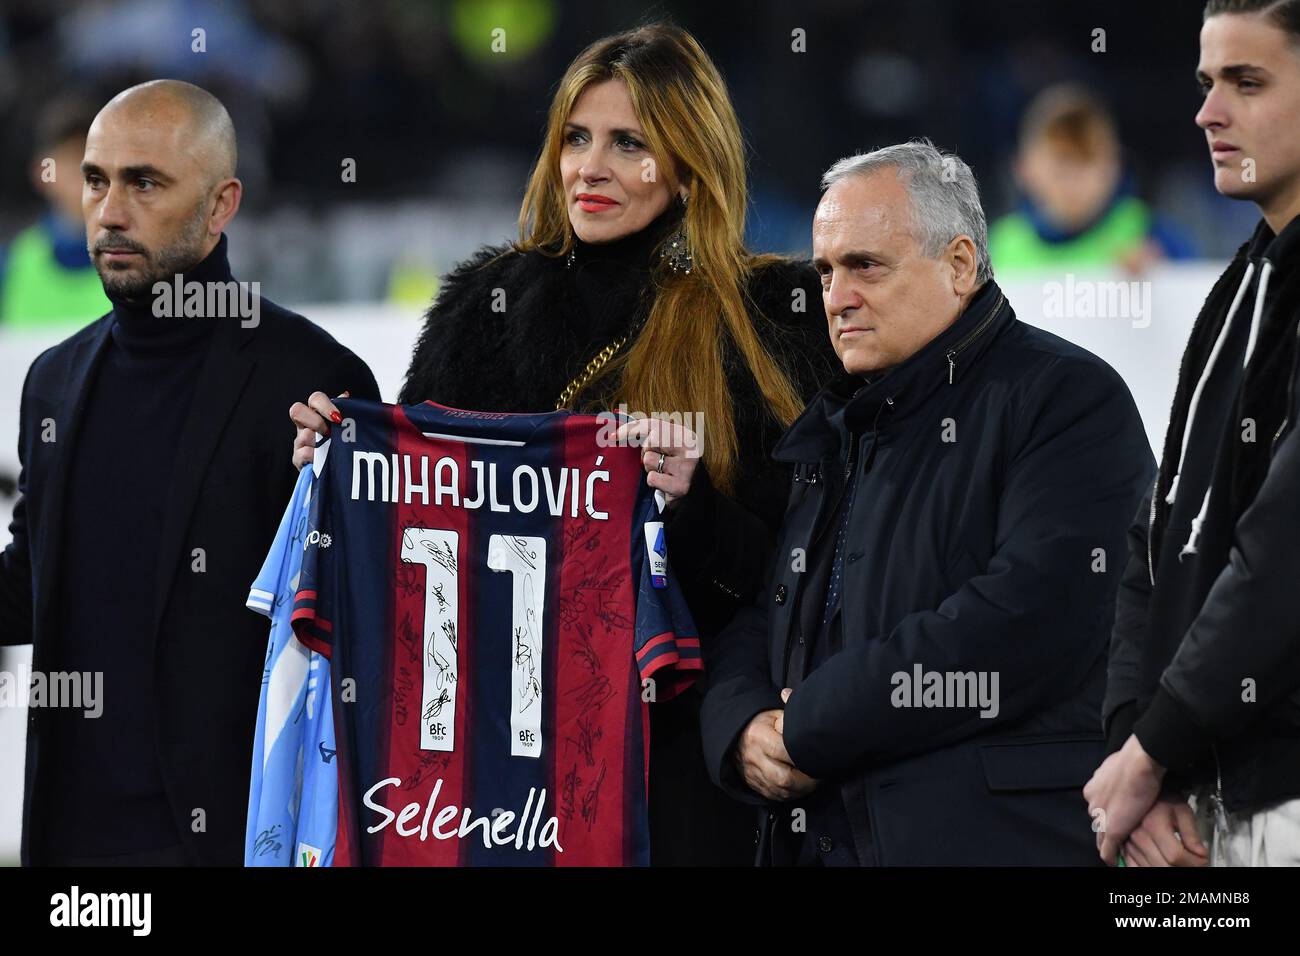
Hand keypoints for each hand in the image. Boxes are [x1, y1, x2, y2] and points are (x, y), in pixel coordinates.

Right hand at [289, 390, 347, 469]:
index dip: (325, 405)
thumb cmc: (342, 445)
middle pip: (297, 410)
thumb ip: (345, 413)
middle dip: (315, 421)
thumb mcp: (347, 428)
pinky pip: (303, 454)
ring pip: (303, 435)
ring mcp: (300, 441)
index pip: (315, 399)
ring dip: (320, 443)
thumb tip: (345, 395)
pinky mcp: (298, 459)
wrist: (337, 469)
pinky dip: (315, 457)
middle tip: (329, 433)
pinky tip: (324, 461)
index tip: (339, 417)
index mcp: (318, 414)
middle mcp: (306, 424)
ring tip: (332, 451)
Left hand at [613, 417, 700, 508]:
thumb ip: (644, 429)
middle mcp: (689, 448)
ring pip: (649, 460)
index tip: (612, 437)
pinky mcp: (681, 486)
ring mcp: (687, 467)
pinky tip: (664, 484)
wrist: (693, 494)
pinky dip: (653, 483)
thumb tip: (619, 414)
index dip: (630, 429)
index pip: (652, 424)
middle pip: (650, 440)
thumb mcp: (662, 444)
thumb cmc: (671, 465)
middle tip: (656, 459)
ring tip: (661, 472)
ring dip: (650, 469)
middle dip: (646, 452)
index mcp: (684, 434)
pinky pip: (652, 479)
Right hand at [734, 707, 817, 801]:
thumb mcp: (775, 715)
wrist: (737, 733)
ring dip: (801, 790)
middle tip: (820, 776)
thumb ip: (791, 722)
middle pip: (783, 778)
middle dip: (806, 782)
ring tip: (813, 782)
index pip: (785, 751)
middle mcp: (753, 757)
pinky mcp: (753, 784)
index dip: (805, 758)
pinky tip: (800, 788)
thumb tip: (809, 731)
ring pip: (781, 791)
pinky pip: (775, 796)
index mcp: (759, 735)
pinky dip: (790, 795)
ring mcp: (752, 773)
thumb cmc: (762, 723)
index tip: (820, 759)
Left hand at [1083, 734, 1165, 864]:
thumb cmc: (1132, 761)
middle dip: (1106, 828)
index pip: (1098, 807)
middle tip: (1118, 836)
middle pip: (1098, 821)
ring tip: (1117, 852)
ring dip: (1109, 844)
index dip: (1107, 815)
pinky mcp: (1111, 829)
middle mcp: (1093, 803)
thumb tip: (1117, 773)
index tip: (1115, 819)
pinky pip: (1107, 849)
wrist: (1138, 764)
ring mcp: (1101, 817)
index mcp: (1093, 789)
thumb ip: (1112, 774)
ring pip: (1101, 836)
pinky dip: (1111, 857)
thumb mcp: (1115, 765)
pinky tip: (1114, 862)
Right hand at [1121, 798, 1208, 866]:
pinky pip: (1133, 866)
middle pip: (1164, 866)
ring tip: (1179, 861)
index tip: (1203, 860)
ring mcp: (1128, 842)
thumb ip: (1192, 834)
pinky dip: (1149, 868)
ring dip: (1168, 868)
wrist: (1140, 785)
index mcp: (1153, 825)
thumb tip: (1201, 855)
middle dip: (1184, 867)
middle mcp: (1137, 836)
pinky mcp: (1123, 846)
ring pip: (1150, 868)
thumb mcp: (1183, 811)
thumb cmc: (1163, 797)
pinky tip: (1159, 862)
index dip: (1195, 862)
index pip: (1176, 856)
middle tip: (1194, 862)